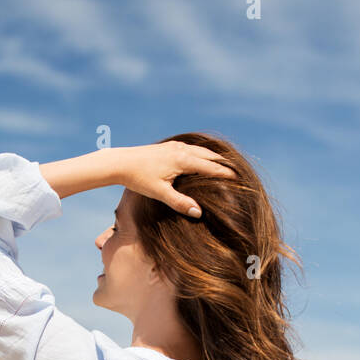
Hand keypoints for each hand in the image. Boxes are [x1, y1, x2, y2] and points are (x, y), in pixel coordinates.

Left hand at [113, 141, 236, 217]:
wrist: (120, 162)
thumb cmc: (139, 178)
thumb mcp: (160, 193)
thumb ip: (180, 203)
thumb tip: (199, 213)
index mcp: (183, 160)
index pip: (211, 167)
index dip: (225, 174)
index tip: (239, 179)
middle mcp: (182, 150)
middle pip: (210, 156)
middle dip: (224, 164)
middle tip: (237, 172)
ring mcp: (175, 146)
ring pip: (201, 150)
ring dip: (213, 157)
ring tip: (224, 165)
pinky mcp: (169, 146)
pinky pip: (192, 148)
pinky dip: (202, 153)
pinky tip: (201, 158)